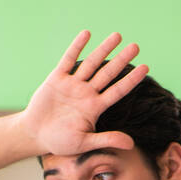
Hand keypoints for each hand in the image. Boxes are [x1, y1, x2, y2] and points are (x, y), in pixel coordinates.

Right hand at [20, 29, 148, 158]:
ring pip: (91, 64)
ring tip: (118, 36)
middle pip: (107, 73)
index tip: (145, 68)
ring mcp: (72, 84)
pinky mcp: (57, 79)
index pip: (117, 91)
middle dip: (121, 60)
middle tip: (136, 46)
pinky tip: (87, 34)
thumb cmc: (60, 142)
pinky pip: (68, 60)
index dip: (131, 80)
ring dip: (104, 49)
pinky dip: (77, 47)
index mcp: (94, 108)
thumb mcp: (84, 143)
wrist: (35, 135)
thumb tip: (131, 145)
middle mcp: (86, 93)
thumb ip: (107, 140)